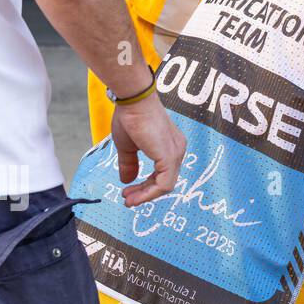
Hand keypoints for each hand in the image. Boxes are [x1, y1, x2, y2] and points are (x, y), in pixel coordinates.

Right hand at [110, 91, 185, 206]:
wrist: (133, 103)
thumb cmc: (131, 118)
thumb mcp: (129, 147)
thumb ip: (130, 164)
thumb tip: (126, 181)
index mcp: (169, 146)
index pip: (162, 173)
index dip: (145, 186)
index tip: (127, 192)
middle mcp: (177, 150)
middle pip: (164, 181)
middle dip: (144, 193)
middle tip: (127, 198)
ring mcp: (176, 153)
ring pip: (165, 185)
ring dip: (145, 196)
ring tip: (128, 200)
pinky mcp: (170, 157)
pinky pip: (164, 184)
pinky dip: (149, 193)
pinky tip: (134, 196)